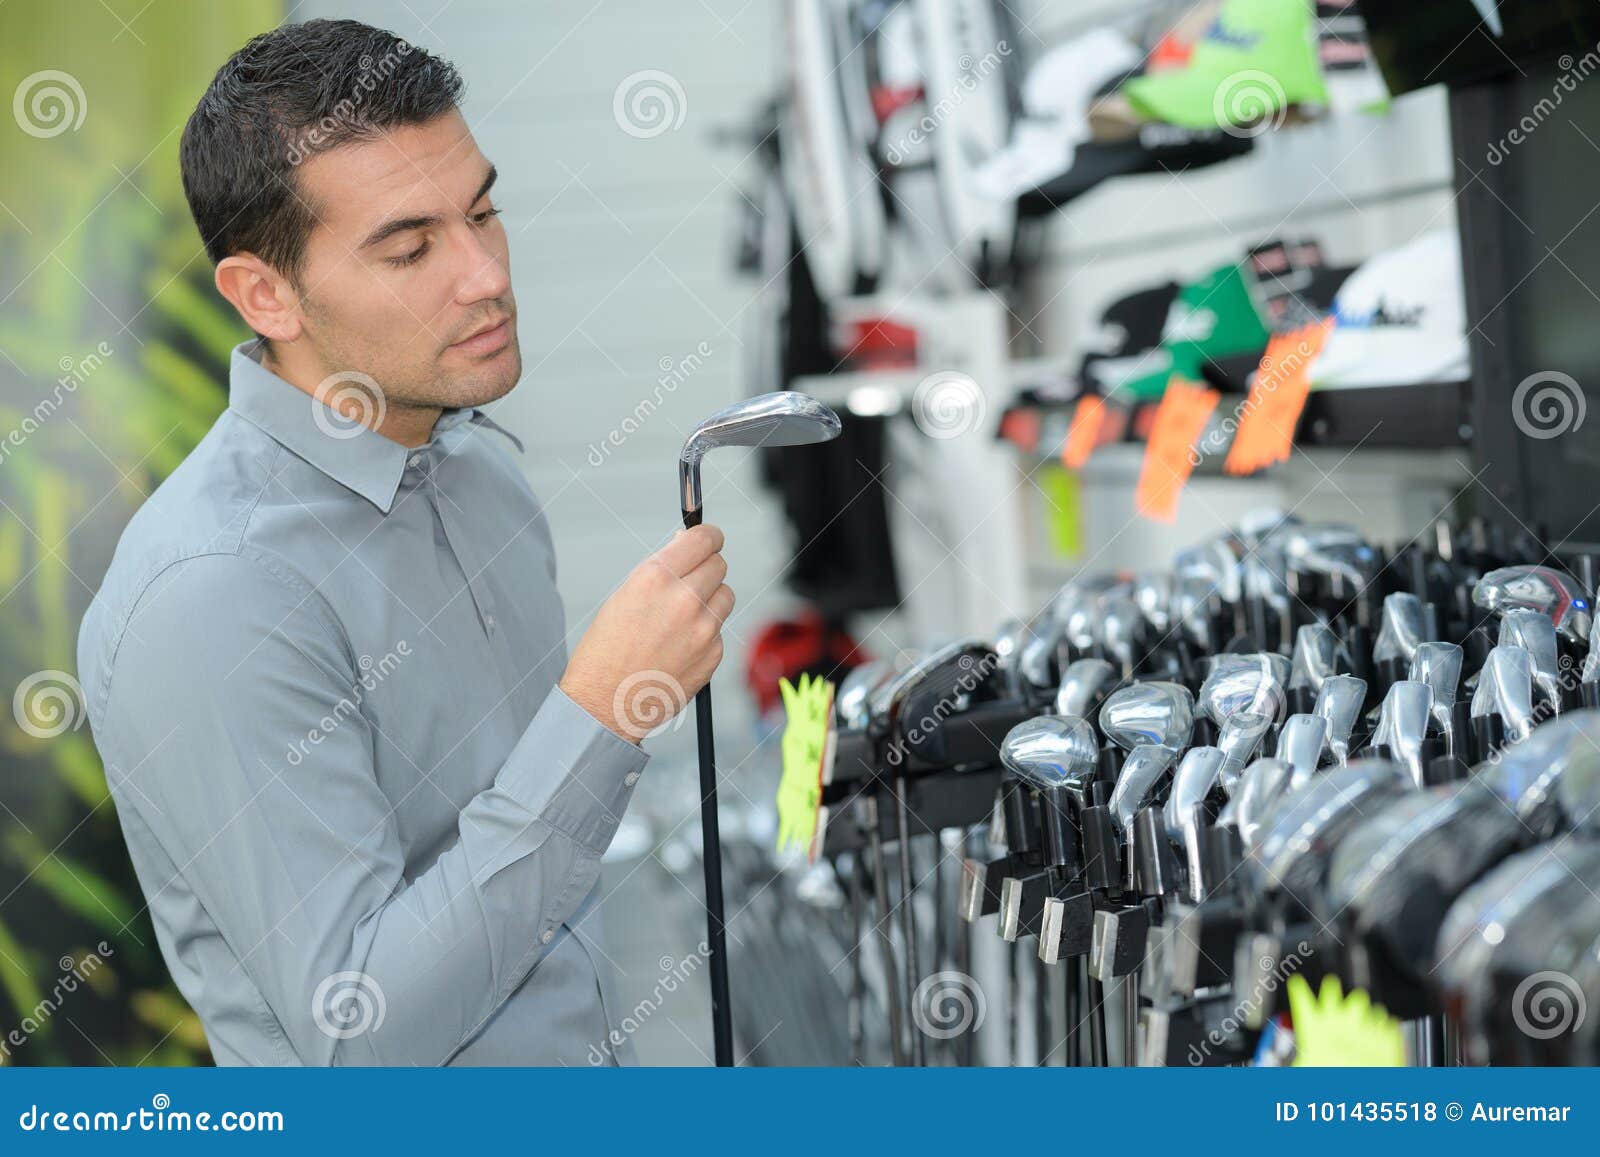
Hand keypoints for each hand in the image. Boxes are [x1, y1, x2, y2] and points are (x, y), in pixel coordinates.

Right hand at [559, 524, 733, 742]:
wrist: (604, 705)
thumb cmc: (606, 650)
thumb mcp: (624, 597)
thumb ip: (661, 571)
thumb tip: (687, 546)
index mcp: (656, 577)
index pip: (705, 538)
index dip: (709, 536)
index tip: (709, 539)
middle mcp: (684, 599)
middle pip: (720, 565)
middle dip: (707, 568)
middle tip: (692, 580)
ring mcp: (703, 629)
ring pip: (726, 596)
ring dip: (710, 600)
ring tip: (680, 619)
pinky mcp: (713, 654)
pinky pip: (719, 630)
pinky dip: (705, 633)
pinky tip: (678, 647)